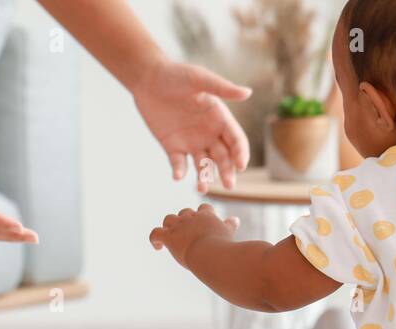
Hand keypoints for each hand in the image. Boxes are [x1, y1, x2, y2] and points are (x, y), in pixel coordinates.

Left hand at [133, 58, 251, 191]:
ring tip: (202, 187)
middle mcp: (209, 134)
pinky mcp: (173, 147)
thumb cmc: (176, 74)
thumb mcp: (200, 79)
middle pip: (223, 157)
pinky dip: (179, 172)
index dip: (240, 153)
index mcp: (220, 119)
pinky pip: (179, 164)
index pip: (236, 140)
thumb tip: (248, 93)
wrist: (148, 78)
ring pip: (203, 165)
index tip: (240, 165)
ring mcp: (191, 142)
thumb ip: (223, 89)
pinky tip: (178, 176)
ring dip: (205, 177)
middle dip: (227, 171)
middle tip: (228, 184)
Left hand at [149, 204, 239, 266]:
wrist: (211, 253)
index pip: (203, 208)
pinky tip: (158, 247)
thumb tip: (236, 219)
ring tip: (171, 238)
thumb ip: (229, 225)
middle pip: (184, 212)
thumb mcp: (227, 232)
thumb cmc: (223, 246)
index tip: (203, 226)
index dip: (202, 215)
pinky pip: (155, 234)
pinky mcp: (169, 237)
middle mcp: (191, 218)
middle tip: (187, 235)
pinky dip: (155, 239)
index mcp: (206, 216)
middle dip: (185, 221)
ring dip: (169, 226)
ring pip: (169, 219)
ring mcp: (178, 226)